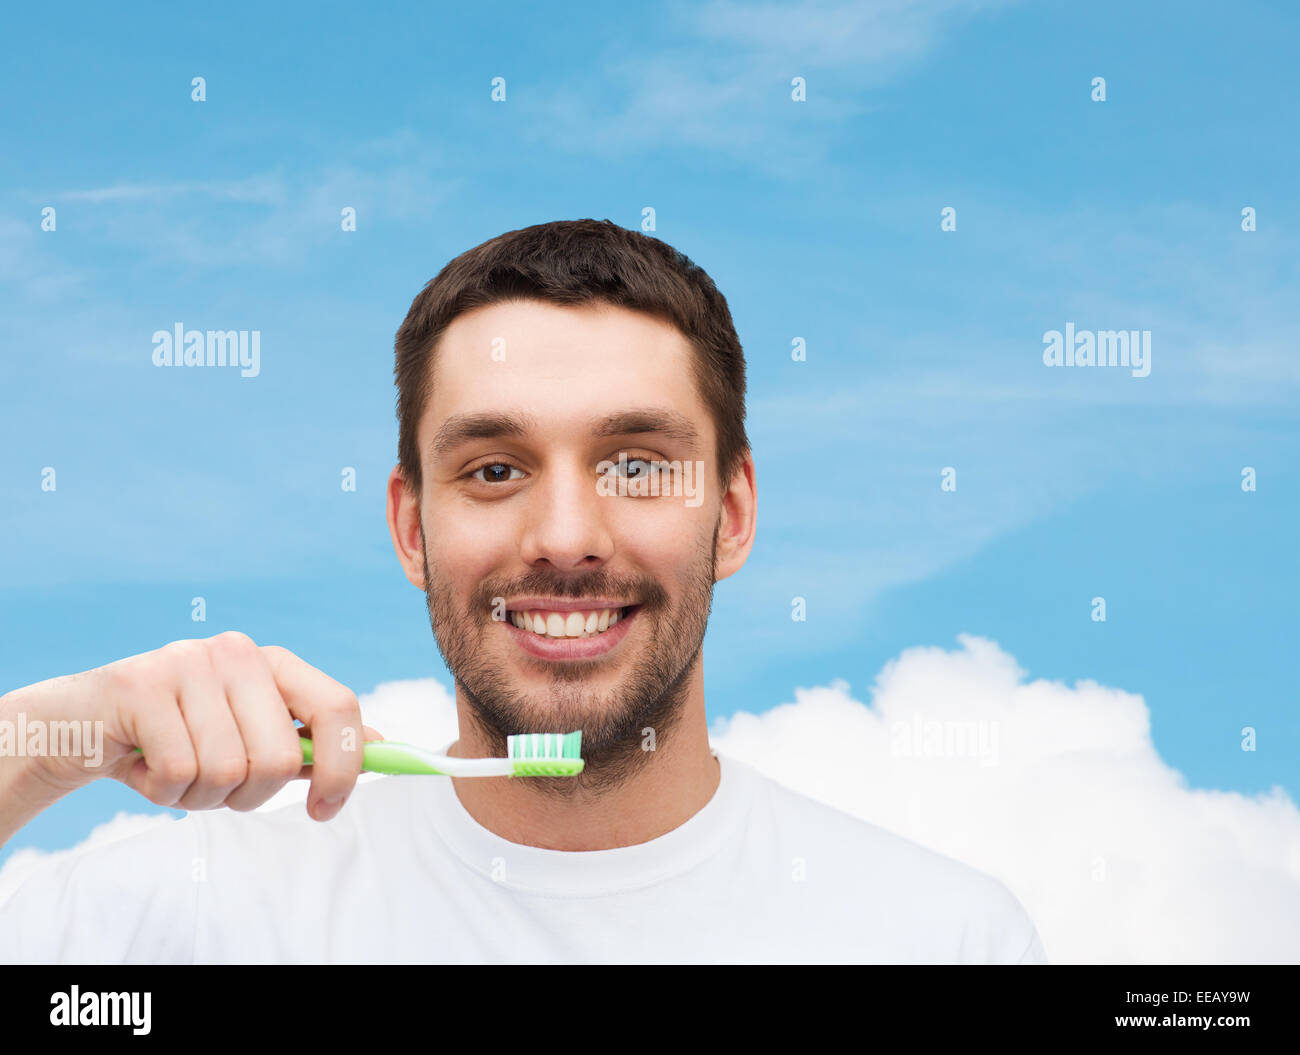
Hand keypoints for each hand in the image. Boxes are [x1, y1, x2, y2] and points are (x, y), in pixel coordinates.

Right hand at [25, 631, 381, 821]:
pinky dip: (162, 791)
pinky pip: (180, 773)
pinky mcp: (141, 687)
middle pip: (281, 758)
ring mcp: (189, 663)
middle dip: (250, 796)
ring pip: (229, 772)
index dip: (344, 766)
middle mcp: (237, 653)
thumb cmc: (175, 738)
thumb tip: (381, 746)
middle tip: (216, 788)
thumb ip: (309, 743)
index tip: (326, 809)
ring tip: (172, 771)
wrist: (77, 726)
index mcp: (273, 662)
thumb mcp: (247, 739)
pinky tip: (143, 766)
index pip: (337, 706)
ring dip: (200, 796)